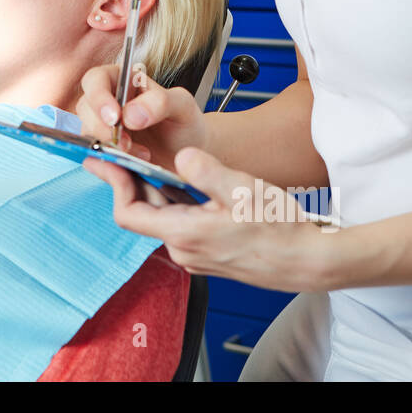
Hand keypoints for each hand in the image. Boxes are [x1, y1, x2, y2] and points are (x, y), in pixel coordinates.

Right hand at [76, 63, 209, 167]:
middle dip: (102, 128)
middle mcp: (108, 103)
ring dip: (109, 148)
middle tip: (126, 143)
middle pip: (85, 108)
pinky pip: (94, 157)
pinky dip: (109, 164)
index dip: (99, 97)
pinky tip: (131, 167)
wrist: (190, 155)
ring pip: (87, 134)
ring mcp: (103, 129)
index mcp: (123, 81)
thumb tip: (129, 115)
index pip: (96, 80)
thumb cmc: (185, 123)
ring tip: (141, 155)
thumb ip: (160, 102)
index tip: (115, 117)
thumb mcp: (182, 105)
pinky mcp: (105, 153)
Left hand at [83, 147, 329, 292]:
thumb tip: (181, 156)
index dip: (113, 184)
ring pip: (164, 218)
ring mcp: (196, 255)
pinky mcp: (208, 255)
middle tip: (127, 150)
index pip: (128, 212)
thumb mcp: (243, 189)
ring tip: (161, 163)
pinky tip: (191, 186)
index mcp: (185, 234)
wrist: (308, 262)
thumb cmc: (281, 229)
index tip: (103, 160)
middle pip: (144, 212)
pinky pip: (181, 226)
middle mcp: (184, 250)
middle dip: (135, 181)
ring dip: (159, 192)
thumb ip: (206, 171)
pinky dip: (177, 204)